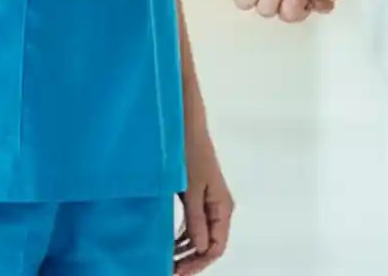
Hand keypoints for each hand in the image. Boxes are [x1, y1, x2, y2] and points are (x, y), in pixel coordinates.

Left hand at [175, 134, 233, 274]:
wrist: (186, 125)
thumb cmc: (190, 153)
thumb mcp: (191, 189)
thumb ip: (195, 219)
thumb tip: (201, 248)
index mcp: (222, 207)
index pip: (216, 247)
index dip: (198, 263)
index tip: (176, 272)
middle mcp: (219, 208)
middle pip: (209, 245)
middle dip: (190, 260)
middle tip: (167, 270)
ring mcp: (208, 202)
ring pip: (200, 236)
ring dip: (184, 250)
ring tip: (165, 260)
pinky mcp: (197, 196)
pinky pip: (193, 224)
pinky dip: (181, 236)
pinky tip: (167, 243)